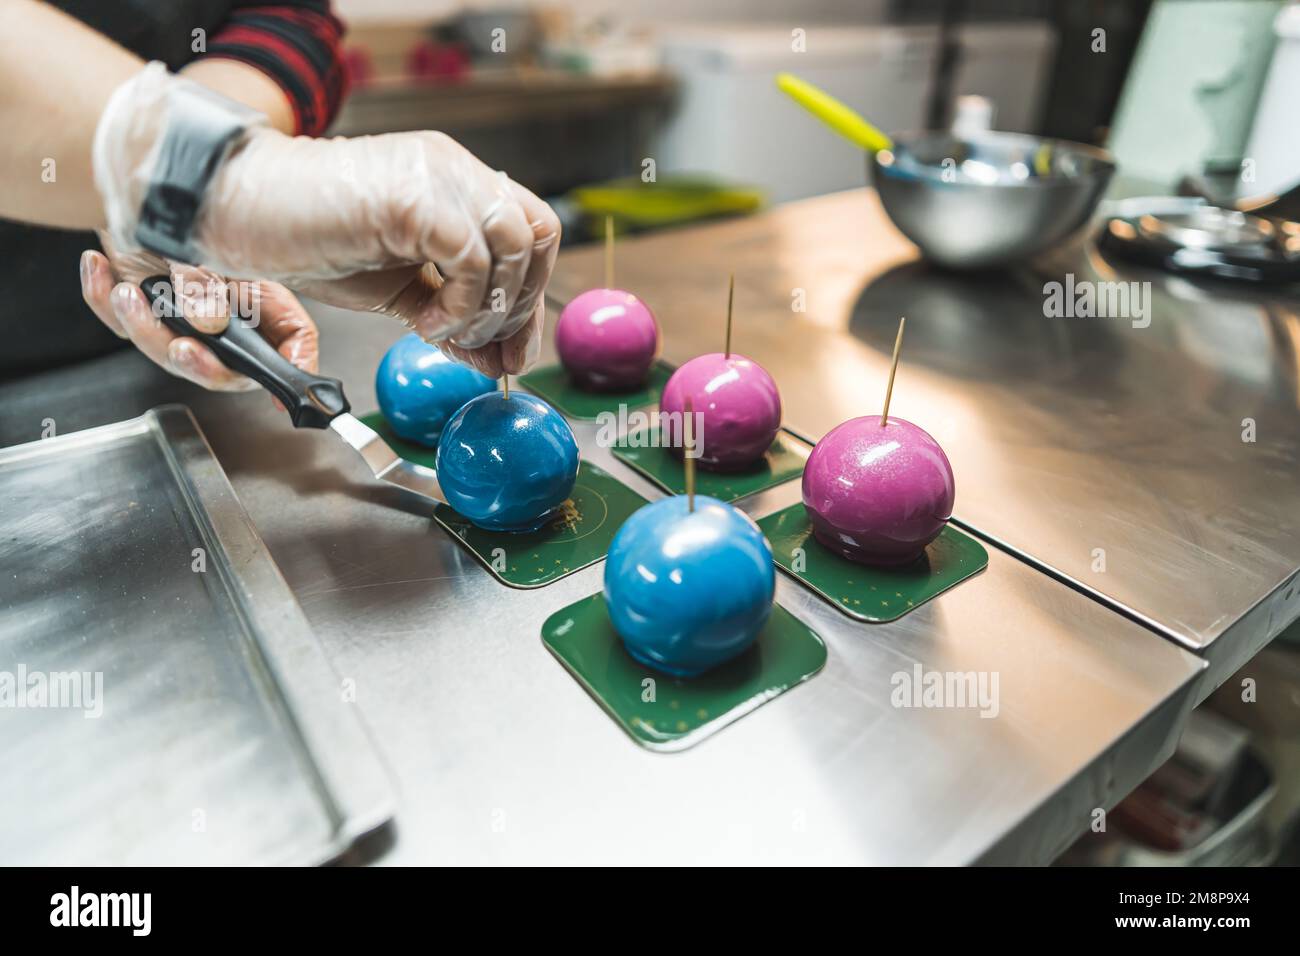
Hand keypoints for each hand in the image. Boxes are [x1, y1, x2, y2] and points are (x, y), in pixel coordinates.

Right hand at [93, 67, 558, 378]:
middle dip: (520, 307)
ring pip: (514, 243)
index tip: (510, 352)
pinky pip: (470, 257)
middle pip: (537, 235)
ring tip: (441, 333)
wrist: (239, 209)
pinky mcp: (414, 196)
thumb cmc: (307, 238)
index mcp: (456, 181)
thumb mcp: (396, 288)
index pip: (532, 233)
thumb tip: (492, 357)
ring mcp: (437, 175)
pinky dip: (458, 305)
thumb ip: (448, 314)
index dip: (529, 297)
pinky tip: (422, 324)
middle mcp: (455, 168)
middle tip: (486, 353)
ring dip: (488, 307)